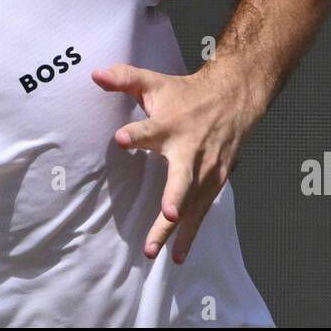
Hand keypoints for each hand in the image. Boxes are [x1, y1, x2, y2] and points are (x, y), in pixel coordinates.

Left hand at [91, 63, 260, 263]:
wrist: (235, 97)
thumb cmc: (187, 94)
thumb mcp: (155, 82)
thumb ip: (124, 78)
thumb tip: (95, 74)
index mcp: (172, 124)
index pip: (151, 128)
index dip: (137, 134)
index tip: (121, 139)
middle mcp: (191, 149)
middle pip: (183, 175)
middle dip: (176, 195)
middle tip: (167, 212)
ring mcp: (206, 169)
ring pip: (191, 202)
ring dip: (174, 228)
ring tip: (153, 250)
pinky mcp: (216, 182)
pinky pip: (200, 211)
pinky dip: (190, 234)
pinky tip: (178, 256)